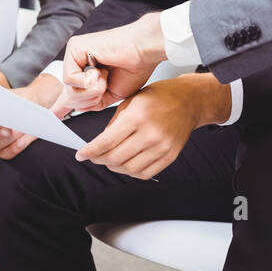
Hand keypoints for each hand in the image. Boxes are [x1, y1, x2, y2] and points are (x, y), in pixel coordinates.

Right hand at [0, 73, 61, 159]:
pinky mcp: (1, 147)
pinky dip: (14, 148)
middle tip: (9, 130)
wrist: (36, 106)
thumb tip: (12, 113)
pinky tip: (22, 142)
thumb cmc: (27, 98)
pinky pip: (4, 152)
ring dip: (8, 140)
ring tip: (22, 132)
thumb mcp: (25, 96)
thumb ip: (17, 104)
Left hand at [60, 13, 167, 108]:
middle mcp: (79, 63)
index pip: (69, 92)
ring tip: (105, 76)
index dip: (60, 106)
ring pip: (69, 89)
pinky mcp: (74, 47)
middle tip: (105, 85)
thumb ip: (91, 102)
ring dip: (91, 90)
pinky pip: (70, 79)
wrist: (144, 52)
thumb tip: (72, 107)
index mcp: (87, 73)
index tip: (52, 116)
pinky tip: (101, 69)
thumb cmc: (134, 68)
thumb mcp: (110, 95)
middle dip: (89, 99)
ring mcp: (75, 54)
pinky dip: (88, 81)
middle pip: (70, 96)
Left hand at [74, 74, 230, 179]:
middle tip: (93, 156)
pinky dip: (131, 172)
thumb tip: (100, 143)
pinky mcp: (170, 156)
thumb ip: (114, 123)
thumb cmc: (160, 97)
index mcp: (138, 116)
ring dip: (114, 167)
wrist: (190, 101)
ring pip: (128, 169)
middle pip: (115, 158)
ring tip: (109, 159)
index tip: (81, 155)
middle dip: (99, 160)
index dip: (90, 151)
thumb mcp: (132, 100)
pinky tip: (126, 163)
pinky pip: (145, 173)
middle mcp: (151, 134)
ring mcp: (162, 147)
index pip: (107, 141)